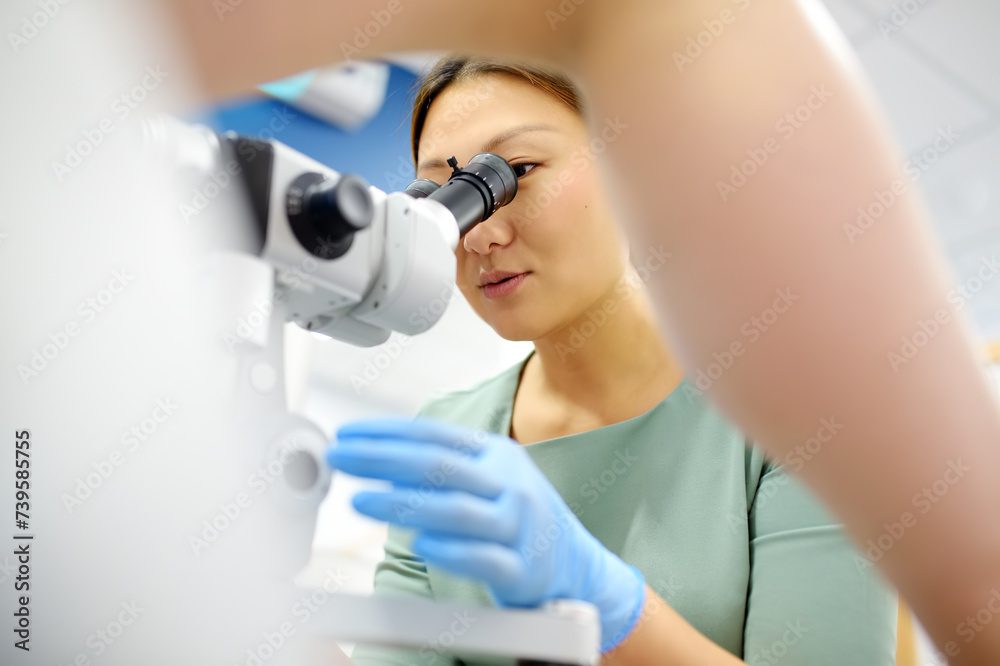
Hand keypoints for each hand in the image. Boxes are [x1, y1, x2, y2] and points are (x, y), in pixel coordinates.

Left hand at [326, 416, 645, 652]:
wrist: (576, 562)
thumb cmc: (518, 514)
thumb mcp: (489, 475)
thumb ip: (442, 465)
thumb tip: (379, 454)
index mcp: (495, 455)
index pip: (434, 436)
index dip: (387, 433)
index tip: (348, 434)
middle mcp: (508, 484)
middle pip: (439, 466)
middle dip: (383, 459)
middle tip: (342, 457)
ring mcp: (518, 527)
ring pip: (457, 511)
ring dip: (403, 505)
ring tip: (361, 502)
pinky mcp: (521, 569)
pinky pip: (484, 558)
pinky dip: (450, 550)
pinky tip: (419, 545)